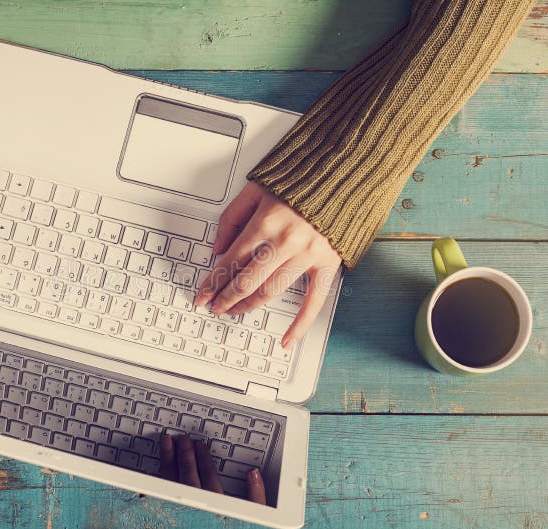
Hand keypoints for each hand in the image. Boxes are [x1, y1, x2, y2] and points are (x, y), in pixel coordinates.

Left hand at [159, 434, 265, 504]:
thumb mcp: (254, 517)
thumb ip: (256, 496)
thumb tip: (254, 473)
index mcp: (216, 503)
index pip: (208, 475)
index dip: (203, 457)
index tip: (199, 445)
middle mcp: (196, 505)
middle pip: (188, 474)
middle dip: (185, 453)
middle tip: (182, 438)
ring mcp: (179, 510)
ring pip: (170, 481)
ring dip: (168, 460)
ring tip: (166, 443)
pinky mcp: (166, 514)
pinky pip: (160, 492)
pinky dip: (159, 477)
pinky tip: (159, 468)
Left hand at [195, 182, 341, 347]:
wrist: (345, 170)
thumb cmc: (301, 176)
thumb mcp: (257, 187)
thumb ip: (233, 217)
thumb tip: (218, 247)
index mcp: (265, 221)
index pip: (230, 260)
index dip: (212, 281)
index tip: (202, 294)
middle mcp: (285, 241)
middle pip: (246, 281)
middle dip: (226, 298)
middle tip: (214, 307)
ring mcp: (308, 254)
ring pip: (271, 291)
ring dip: (249, 306)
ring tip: (234, 312)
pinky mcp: (328, 262)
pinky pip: (314, 300)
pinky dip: (300, 323)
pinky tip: (287, 339)